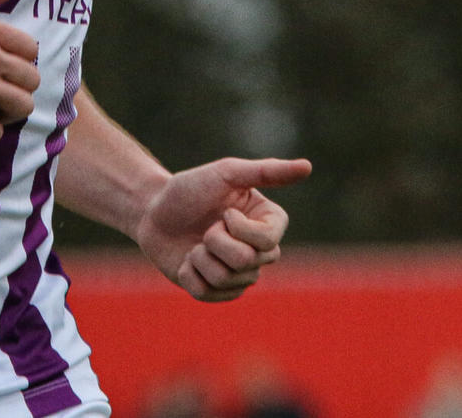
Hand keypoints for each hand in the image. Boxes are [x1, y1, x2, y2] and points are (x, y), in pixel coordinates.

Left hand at [134, 156, 310, 301]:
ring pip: (227, 281)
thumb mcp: (226, 173)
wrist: (152, 210)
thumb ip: (267, 171)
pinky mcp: (215, 292)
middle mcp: (259, 252)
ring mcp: (238, 275)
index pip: (268, 242)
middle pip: (247, 263)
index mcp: (269, 224)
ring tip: (196, 243)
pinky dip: (188, 274)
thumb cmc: (190, 188)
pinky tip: (186, 260)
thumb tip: (308, 166)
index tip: (224, 212)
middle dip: (217, 242)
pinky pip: (207, 294)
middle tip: (207, 227)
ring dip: (201, 257)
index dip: (241, 230)